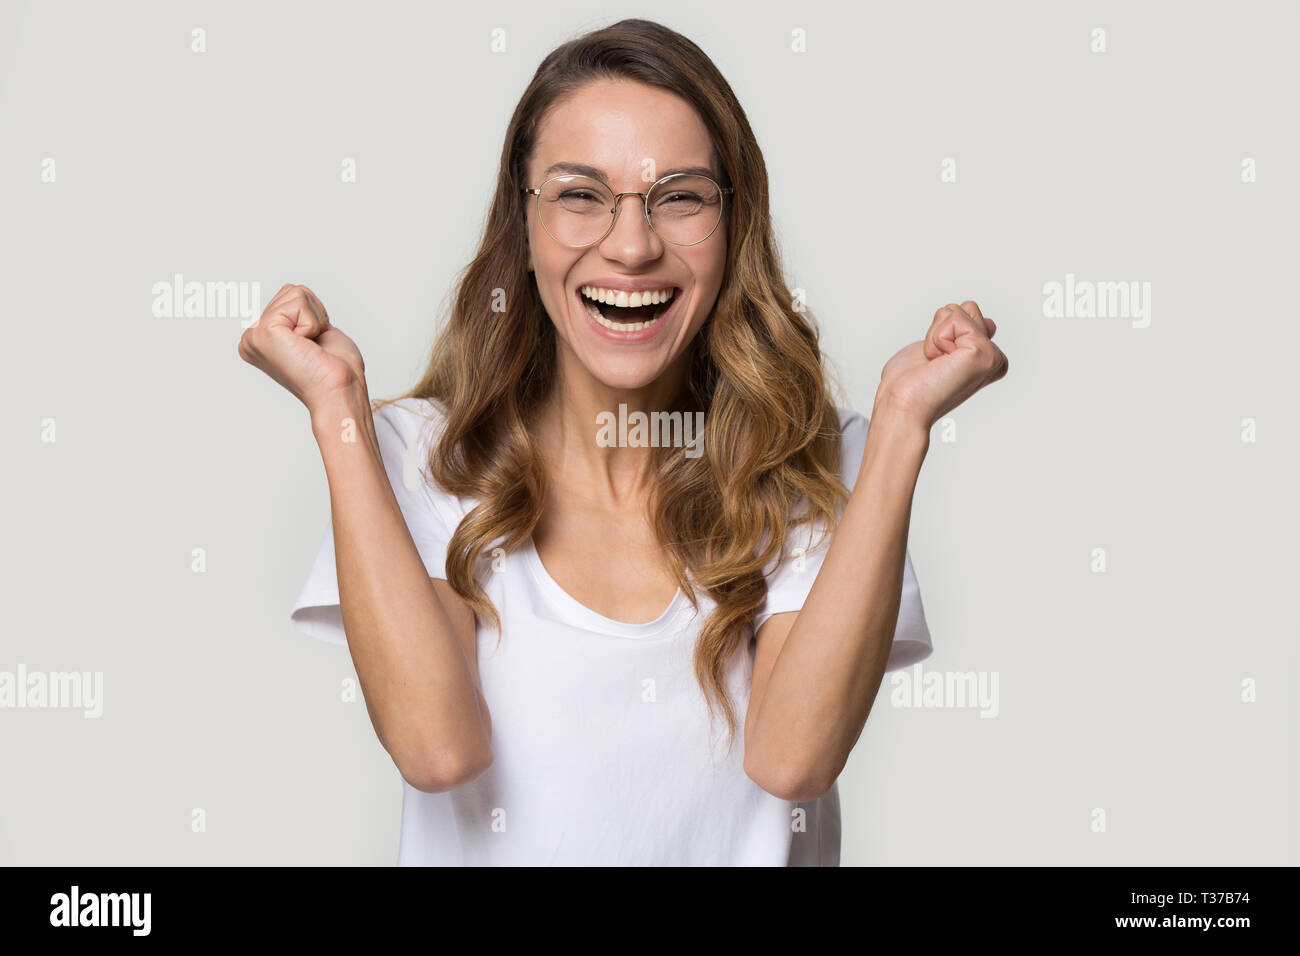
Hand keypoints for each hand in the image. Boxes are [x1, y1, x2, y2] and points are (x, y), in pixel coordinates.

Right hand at [237, 283, 365, 413]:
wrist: (339, 392)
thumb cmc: (334, 371)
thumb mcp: (314, 333)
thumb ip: (298, 315)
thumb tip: (294, 295)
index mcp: (261, 338)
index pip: (289, 296)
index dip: (313, 316)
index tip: (313, 345)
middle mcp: (252, 338)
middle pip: (291, 290)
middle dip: (314, 315)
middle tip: (314, 346)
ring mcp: (254, 335)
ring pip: (295, 292)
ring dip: (314, 319)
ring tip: (311, 346)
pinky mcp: (263, 332)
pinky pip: (299, 302)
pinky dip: (313, 322)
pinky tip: (308, 346)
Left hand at [876, 300, 1008, 430]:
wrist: (902, 406)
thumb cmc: (910, 384)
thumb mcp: (938, 349)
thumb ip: (961, 333)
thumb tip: (985, 320)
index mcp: (986, 357)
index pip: (967, 312)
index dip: (941, 331)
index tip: (936, 361)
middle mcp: (994, 358)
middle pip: (966, 307)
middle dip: (940, 329)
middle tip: (935, 362)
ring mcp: (992, 356)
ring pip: (958, 310)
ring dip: (936, 334)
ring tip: (936, 363)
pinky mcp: (983, 352)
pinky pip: (954, 319)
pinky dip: (936, 338)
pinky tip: (939, 363)